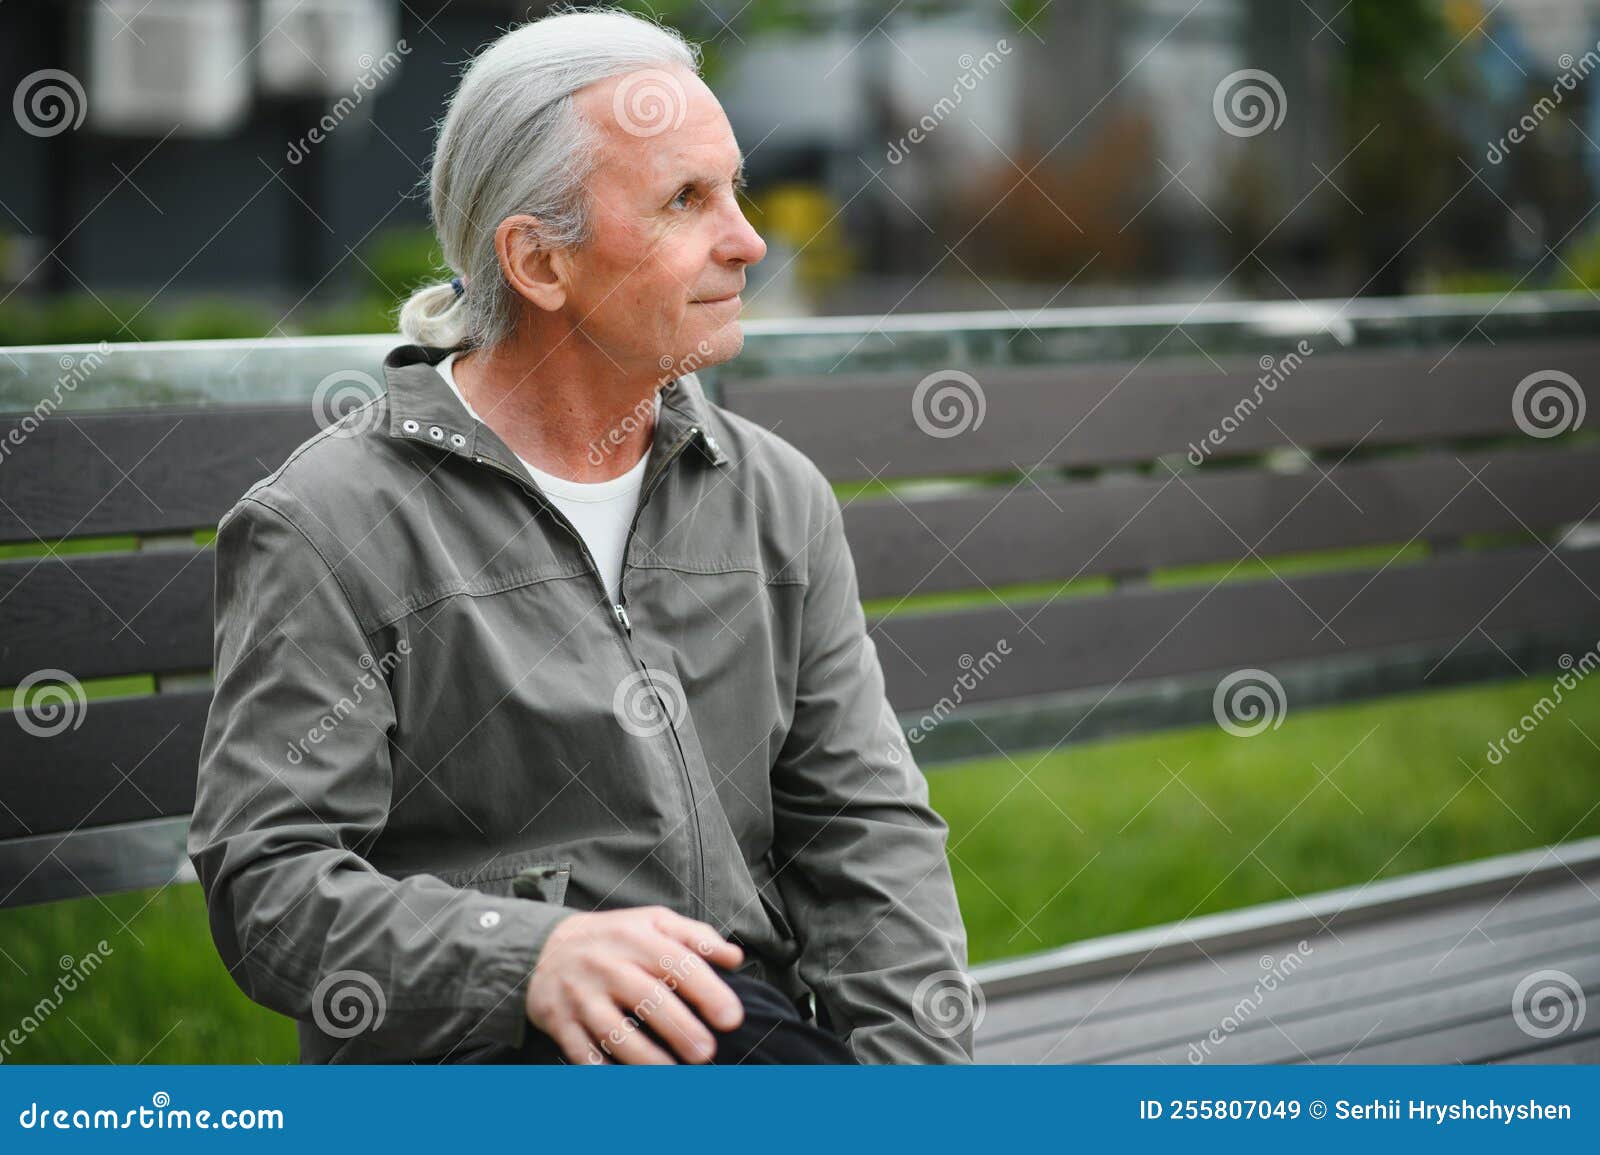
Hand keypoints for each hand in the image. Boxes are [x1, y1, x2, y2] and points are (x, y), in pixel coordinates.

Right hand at [524, 905, 744, 1063]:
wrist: (544, 946)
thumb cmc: (615, 937)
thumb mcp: (654, 922)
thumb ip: (696, 936)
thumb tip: (735, 958)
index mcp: (636, 938)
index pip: (678, 963)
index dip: (708, 991)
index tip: (731, 1019)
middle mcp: (607, 966)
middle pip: (647, 999)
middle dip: (680, 1029)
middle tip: (707, 1053)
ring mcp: (581, 996)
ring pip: (614, 1033)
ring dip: (646, 1059)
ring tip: (674, 1074)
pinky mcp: (560, 1023)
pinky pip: (582, 1054)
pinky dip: (603, 1074)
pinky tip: (627, 1086)